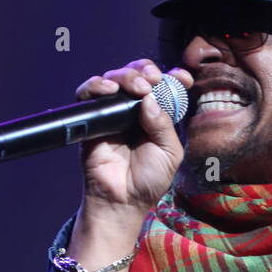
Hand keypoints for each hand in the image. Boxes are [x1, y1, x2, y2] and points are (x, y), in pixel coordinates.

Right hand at [74, 58, 193, 218]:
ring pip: (114, 78)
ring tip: (137, 87)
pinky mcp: (92, 119)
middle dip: (146, 70)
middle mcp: (133, 110)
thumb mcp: (169, 153)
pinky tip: (109, 90)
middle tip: (153, 79)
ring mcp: (112, 113)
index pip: (163, 87)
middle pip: (137, 75)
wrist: (122, 201)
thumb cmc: (148, 181)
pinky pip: (88, 93)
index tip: (183, 76)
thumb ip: (163, 124)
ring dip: (126, 75)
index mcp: (156, 116)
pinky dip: (97, 85)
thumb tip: (150, 98)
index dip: (172, 77)